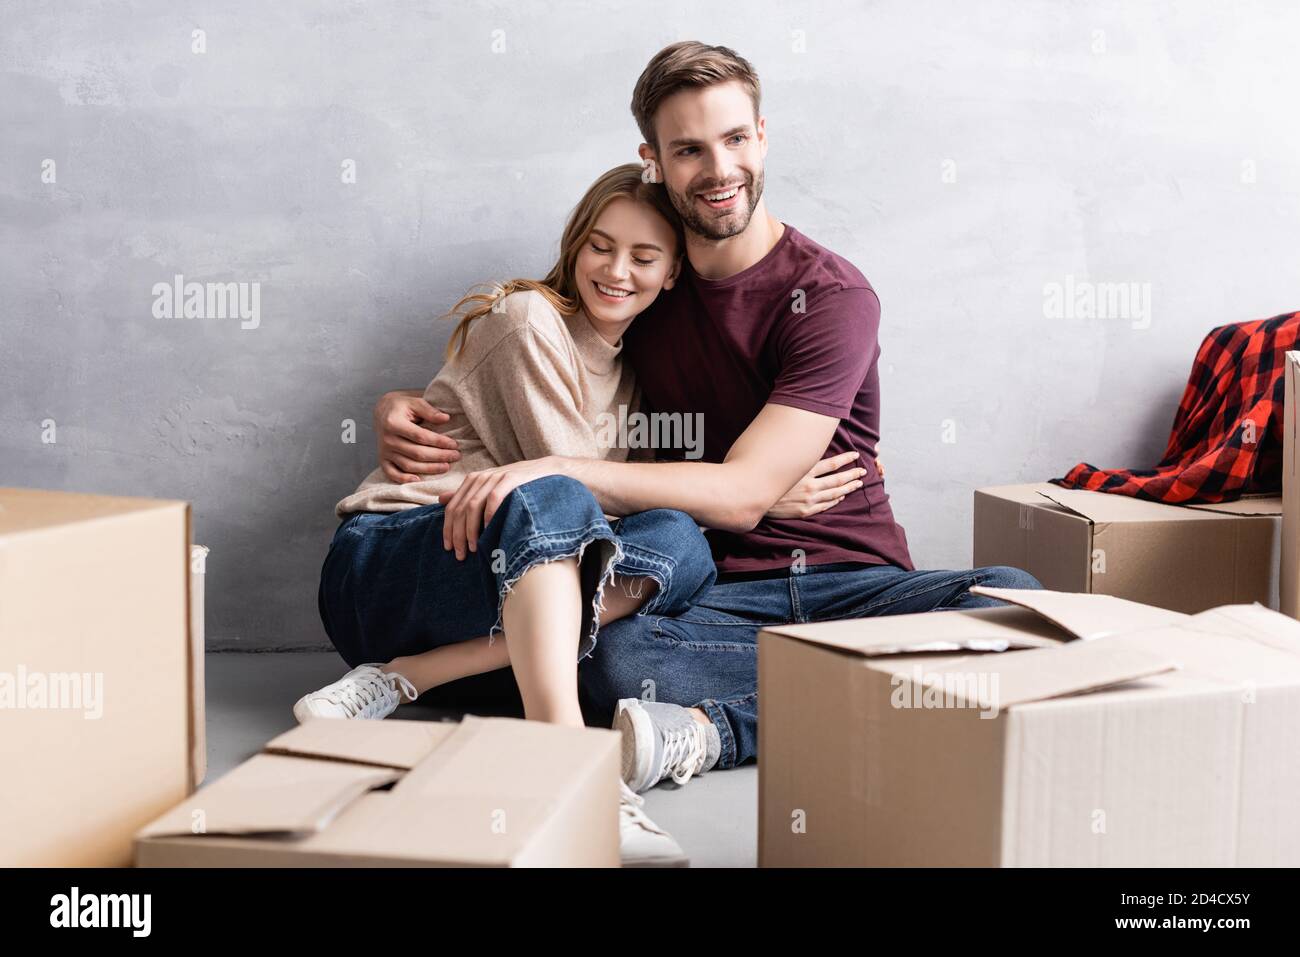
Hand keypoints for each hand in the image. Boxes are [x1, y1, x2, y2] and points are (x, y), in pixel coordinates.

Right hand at [374, 390, 460, 482]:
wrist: (383, 412)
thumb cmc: (402, 406)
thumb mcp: (415, 402)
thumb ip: (429, 410)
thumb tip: (446, 418)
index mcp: (393, 423)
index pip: (420, 436)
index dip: (439, 442)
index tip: (454, 444)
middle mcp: (387, 439)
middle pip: (416, 453)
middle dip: (439, 456)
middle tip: (456, 456)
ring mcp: (384, 451)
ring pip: (408, 465)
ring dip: (429, 469)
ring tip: (446, 466)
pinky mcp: (382, 460)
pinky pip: (391, 474)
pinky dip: (404, 479)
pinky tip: (419, 480)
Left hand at [440, 457, 564, 559]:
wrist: (548, 472)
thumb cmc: (518, 485)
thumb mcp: (490, 489)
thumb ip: (467, 494)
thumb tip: (441, 499)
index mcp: (472, 480)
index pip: (452, 507)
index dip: (447, 529)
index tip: (448, 548)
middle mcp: (481, 477)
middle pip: (460, 509)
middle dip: (457, 534)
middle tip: (460, 554)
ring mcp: (496, 477)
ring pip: (473, 506)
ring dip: (470, 530)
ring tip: (473, 548)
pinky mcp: (511, 479)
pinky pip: (493, 499)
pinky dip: (488, 515)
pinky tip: (489, 530)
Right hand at [766, 451, 865, 519]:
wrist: (755, 498)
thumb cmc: (768, 477)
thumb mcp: (784, 463)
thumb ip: (799, 457)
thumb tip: (811, 447)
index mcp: (805, 471)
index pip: (832, 464)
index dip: (846, 459)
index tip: (856, 455)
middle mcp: (810, 485)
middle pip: (838, 479)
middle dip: (852, 474)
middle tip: (863, 471)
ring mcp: (808, 499)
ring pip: (835, 493)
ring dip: (848, 488)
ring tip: (858, 483)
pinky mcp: (805, 511)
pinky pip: (825, 505)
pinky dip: (835, 501)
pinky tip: (841, 497)